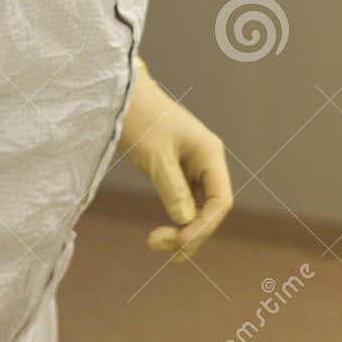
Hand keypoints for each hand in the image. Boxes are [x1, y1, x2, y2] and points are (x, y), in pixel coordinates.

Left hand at [118, 62, 232, 260]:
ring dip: (182, 229)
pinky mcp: (177, 170)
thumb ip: (172, 188)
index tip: (176, 241)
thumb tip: (184, 222)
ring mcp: (193, 166)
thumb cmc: (138, 119)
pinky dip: (175, 218)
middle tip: (156, 245)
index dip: (203, 226)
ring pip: (198, 208)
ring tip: (155, 243)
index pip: (220, 201)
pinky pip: (185, 201)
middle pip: (211, 209)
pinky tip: (161, 232)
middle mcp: (207, 161)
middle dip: (190, 232)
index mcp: (209, 154)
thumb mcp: (155, 156)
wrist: (121, 95)